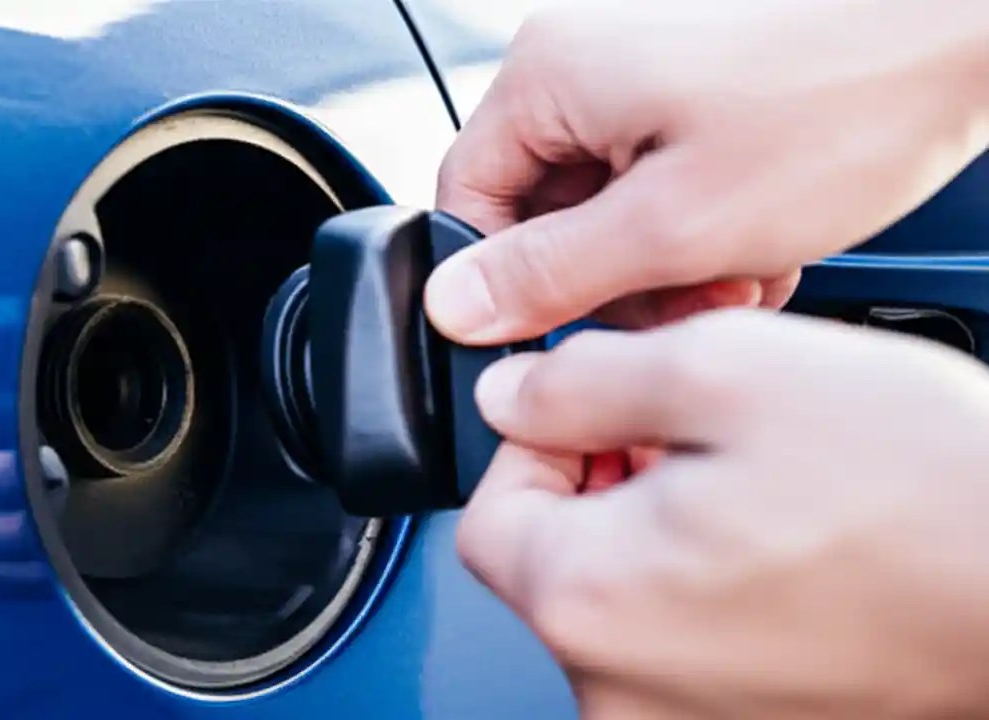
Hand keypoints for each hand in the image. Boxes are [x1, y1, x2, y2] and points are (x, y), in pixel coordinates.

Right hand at [426, 0, 988, 342]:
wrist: (965, 32)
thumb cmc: (844, 103)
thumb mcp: (673, 226)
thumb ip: (548, 276)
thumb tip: (455, 306)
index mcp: (549, 77)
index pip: (467, 203)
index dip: (504, 287)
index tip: (549, 335)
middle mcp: (583, 60)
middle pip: (541, 209)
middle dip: (607, 280)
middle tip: (676, 307)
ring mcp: (640, 69)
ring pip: (606, 204)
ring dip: (661, 264)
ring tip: (734, 277)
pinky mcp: (692, 84)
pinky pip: (657, 178)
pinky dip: (696, 226)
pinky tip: (753, 249)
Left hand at [458, 309, 988, 717]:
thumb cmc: (918, 488)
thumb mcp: (722, 369)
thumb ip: (579, 382)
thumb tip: (510, 395)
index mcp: (589, 602)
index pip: (487, 517)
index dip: (535, 444)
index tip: (595, 408)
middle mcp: (622, 691)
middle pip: (555, 562)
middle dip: (603, 478)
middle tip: (686, 428)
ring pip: (624, 598)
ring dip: (660, 524)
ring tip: (749, 476)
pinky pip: (685, 642)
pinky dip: (706, 580)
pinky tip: (777, 534)